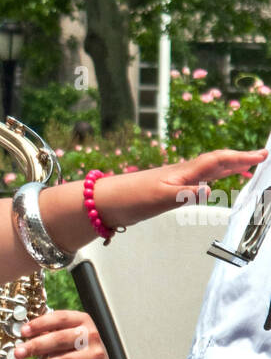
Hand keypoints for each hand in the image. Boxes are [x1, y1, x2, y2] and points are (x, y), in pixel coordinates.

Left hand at [14, 310, 110, 358]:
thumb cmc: (75, 351)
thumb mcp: (64, 337)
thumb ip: (46, 333)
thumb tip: (20, 334)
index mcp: (82, 321)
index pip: (60, 318)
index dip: (40, 323)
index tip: (23, 331)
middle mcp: (91, 336)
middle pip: (60, 339)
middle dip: (36, 346)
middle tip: (17, 353)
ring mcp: (96, 356)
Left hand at [94, 148, 266, 228]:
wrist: (103, 202)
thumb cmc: (128, 198)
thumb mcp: (160, 198)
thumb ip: (185, 194)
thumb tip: (209, 190)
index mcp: (183, 172)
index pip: (218, 161)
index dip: (240, 158)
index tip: (261, 156)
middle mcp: (181, 173)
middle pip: (217, 162)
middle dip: (240, 160)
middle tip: (260, 159)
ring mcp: (174, 180)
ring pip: (208, 171)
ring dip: (228, 169)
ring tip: (245, 169)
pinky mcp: (166, 190)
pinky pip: (196, 181)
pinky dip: (211, 180)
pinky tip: (211, 184)